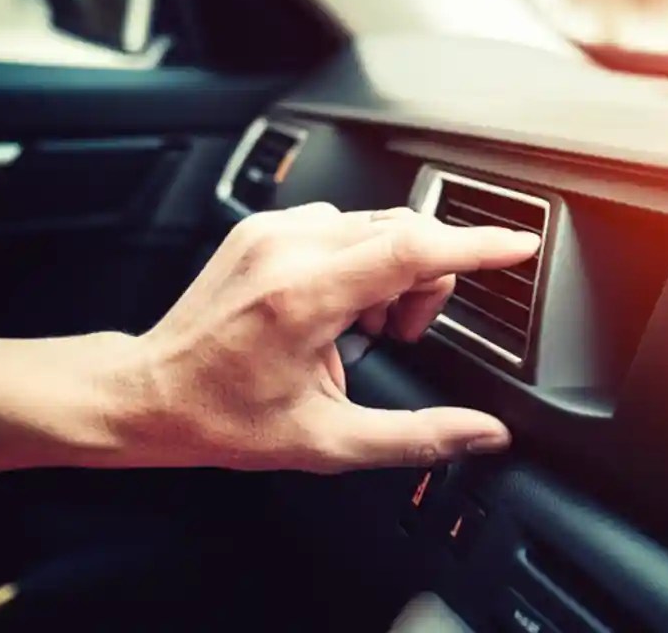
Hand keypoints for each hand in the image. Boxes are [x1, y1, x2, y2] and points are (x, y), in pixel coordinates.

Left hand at [114, 203, 539, 472]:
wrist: (149, 392)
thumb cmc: (224, 417)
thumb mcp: (327, 442)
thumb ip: (417, 437)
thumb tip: (483, 435)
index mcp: (305, 297)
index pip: (413, 249)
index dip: (477, 246)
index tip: (518, 247)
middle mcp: (289, 248)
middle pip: (406, 234)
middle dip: (428, 280)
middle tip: (399, 334)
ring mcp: (273, 230)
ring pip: (378, 226)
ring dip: (394, 271)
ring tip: (362, 326)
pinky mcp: (265, 225)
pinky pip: (344, 225)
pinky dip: (362, 260)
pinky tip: (339, 305)